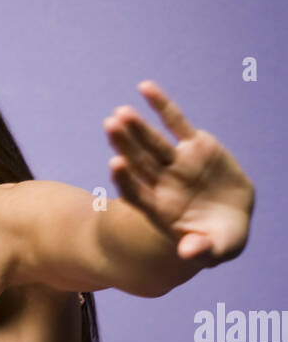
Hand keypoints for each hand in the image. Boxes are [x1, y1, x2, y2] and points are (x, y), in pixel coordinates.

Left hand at [103, 80, 254, 265]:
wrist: (231, 219)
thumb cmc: (220, 239)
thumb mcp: (218, 248)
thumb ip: (202, 250)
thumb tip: (189, 253)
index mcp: (161, 211)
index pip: (137, 195)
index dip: (126, 181)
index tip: (115, 165)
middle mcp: (163, 185)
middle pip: (139, 164)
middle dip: (125, 146)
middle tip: (110, 126)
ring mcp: (176, 163)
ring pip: (152, 143)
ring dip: (137, 128)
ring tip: (121, 113)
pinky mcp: (194, 145)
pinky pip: (176, 122)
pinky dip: (161, 105)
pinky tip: (145, 88)